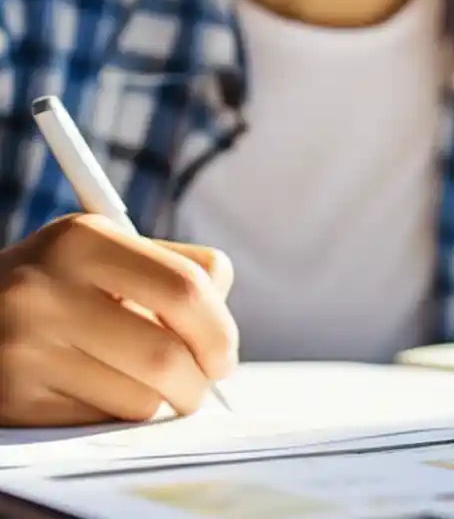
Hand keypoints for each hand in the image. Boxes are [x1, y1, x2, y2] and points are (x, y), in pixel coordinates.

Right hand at [0, 214, 237, 426]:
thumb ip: (178, 273)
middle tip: (199, 385)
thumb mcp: (108, 253)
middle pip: (167, 356)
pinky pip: (102, 423)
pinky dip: (115, 415)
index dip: (219, 331)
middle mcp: (45, 290)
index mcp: (81, 240)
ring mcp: (23, 347)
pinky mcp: (13, 399)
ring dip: (157, 400)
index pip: (186, 289)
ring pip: (140, 399)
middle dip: (198, 382)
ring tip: (137, 380)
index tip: (223, 355)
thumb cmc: (61, 287)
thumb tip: (223, 337)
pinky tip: (94, 390)